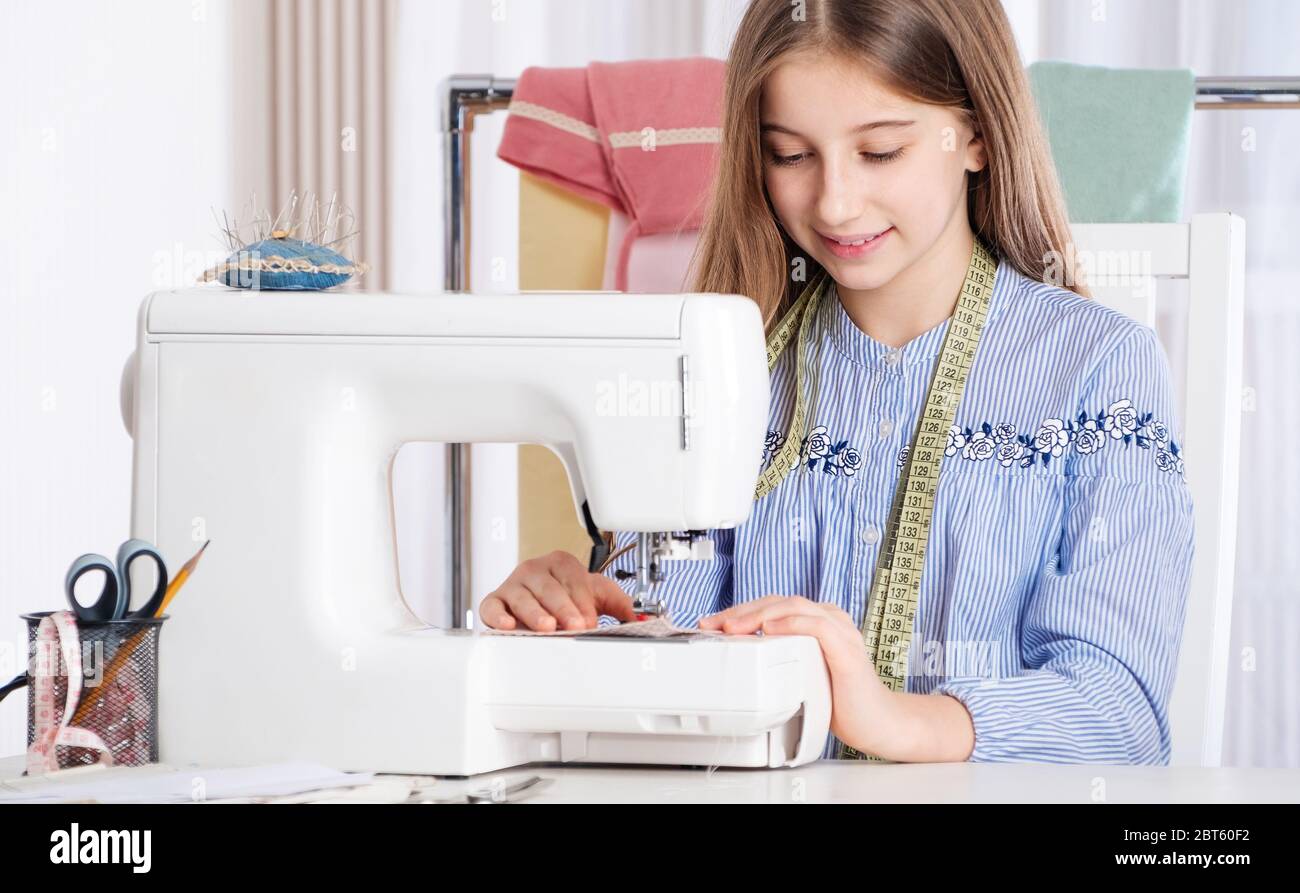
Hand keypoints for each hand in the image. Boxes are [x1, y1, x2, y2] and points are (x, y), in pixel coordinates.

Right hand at [479, 550, 637, 630]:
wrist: (543, 601)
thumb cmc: (570, 596)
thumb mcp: (599, 595)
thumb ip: (622, 605)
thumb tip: (644, 617)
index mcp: (561, 563)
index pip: (572, 578)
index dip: (582, 600)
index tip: (590, 620)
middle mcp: (535, 570)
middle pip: (549, 587)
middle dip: (563, 608)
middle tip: (575, 625)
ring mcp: (514, 584)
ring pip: (522, 596)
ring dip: (535, 613)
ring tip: (548, 627)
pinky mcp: (495, 601)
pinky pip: (491, 606)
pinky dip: (498, 615)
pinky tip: (508, 625)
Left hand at [699, 595, 898, 756]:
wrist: (879, 723)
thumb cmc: (842, 701)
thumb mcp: (801, 675)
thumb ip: (781, 659)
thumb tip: (741, 658)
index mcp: (819, 622)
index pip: (773, 606)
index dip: (740, 611)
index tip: (713, 624)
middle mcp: (830, 620)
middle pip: (778, 602)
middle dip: (740, 612)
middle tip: (713, 625)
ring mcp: (841, 632)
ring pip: (794, 607)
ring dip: (758, 615)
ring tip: (733, 628)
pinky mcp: (847, 650)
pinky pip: (817, 626)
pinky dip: (791, 624)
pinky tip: (770, 629)